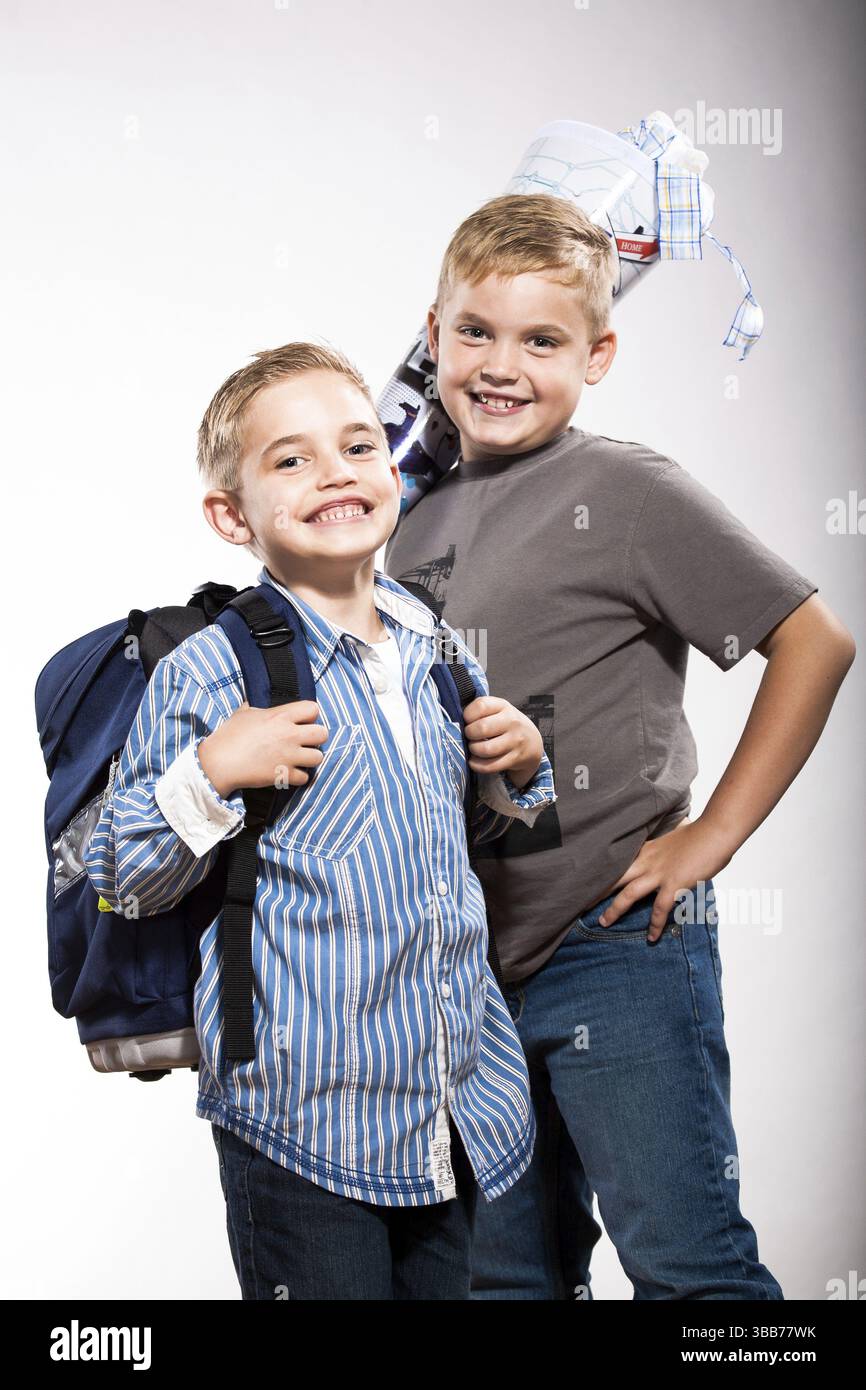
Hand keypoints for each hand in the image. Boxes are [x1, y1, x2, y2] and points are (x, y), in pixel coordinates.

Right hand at [198, 700, 328, 797]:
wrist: (219, 763)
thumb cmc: (228, 736)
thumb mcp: (243, 713)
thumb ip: (257, 708)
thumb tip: (257, 705)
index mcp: (280, 716)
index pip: (313, 708)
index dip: (309, 715)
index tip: (301, 722)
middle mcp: (289, 734)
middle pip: (323, 733)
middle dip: (315, 738)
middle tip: (304, 742)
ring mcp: (289, 755)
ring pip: (318, 757)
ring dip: (309, 759)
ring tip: (298, 759)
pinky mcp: (284, 774)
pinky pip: (305, 777)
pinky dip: (298, 777)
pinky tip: (288, 773)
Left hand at [462, 696, 542, 789]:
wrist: (532, 741)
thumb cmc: (505, 724)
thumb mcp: (497, 710)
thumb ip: (479, 710)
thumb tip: (454, 720)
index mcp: (503, 706)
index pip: (481, 706)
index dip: (468, 715)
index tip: (467, 721)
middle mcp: (512, 721)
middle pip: (482, 728)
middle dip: (469, 734)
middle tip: (469, 736)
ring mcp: (515, 741)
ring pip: (486, 749)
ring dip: (473, 750)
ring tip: (473, 748)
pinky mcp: (515, 758)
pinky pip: (491, 765)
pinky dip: (478, 765)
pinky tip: (474, 761)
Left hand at [597, 817, 732, 939]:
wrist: (715, 832)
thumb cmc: (701, 833)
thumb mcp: (675, 837)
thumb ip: (665, 847)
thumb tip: (668, 853)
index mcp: (647, 849)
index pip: (618, 861)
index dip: (602, 871)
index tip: (587, 878)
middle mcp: (647, 860)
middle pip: (614, 877)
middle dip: (596, 890)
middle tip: (578, 901)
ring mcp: (658, 873)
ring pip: (628, 894)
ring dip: (614, 910)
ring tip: (603, 923)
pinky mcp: (673, 884)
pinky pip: (659, 909)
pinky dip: (654, 925)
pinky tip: (651, 937)